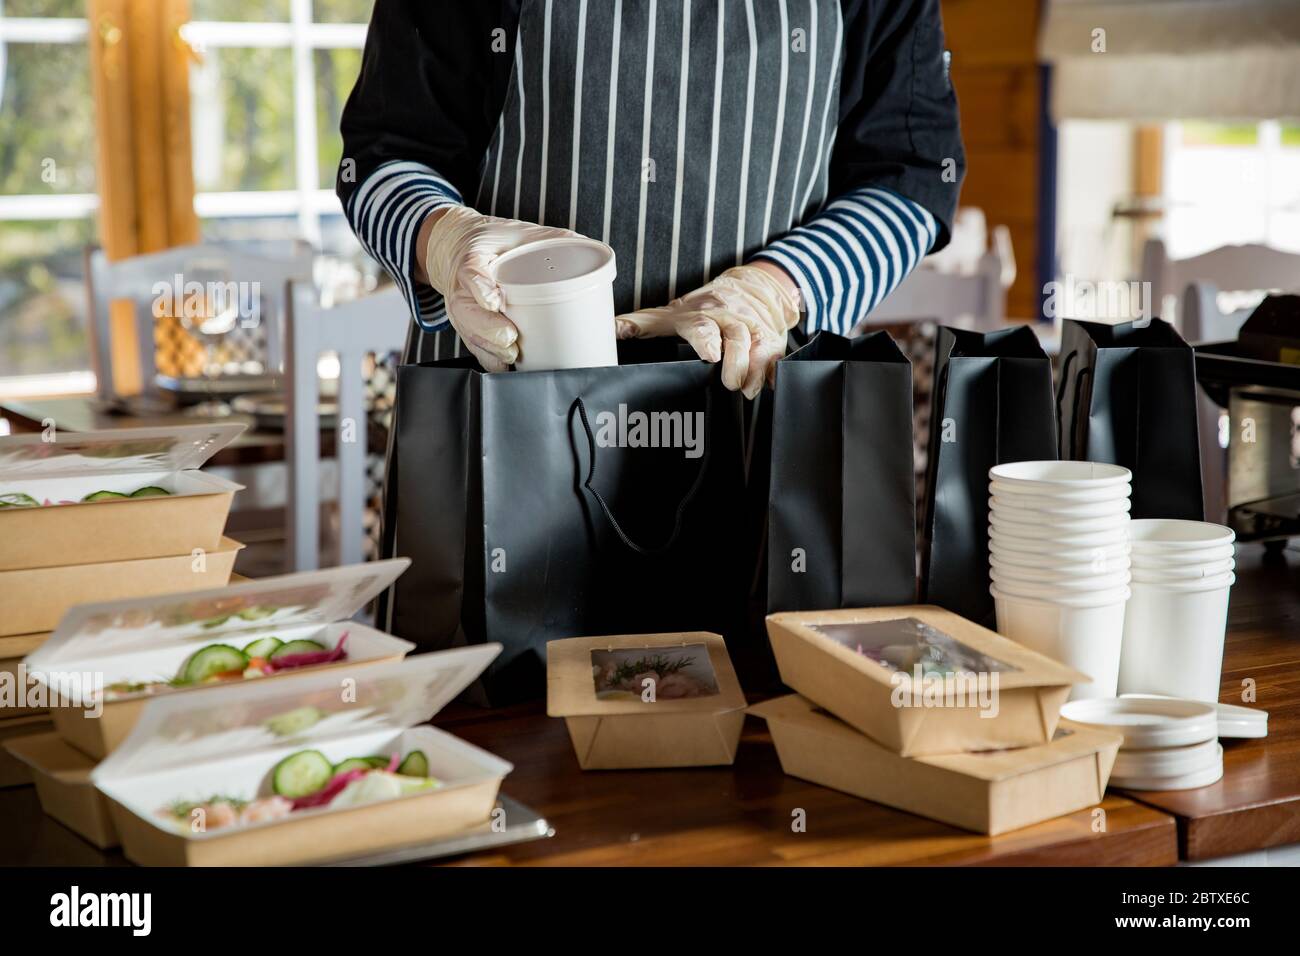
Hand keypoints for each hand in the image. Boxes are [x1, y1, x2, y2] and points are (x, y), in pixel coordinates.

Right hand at [422, 205, 579, 370]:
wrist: (458, 247)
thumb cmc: (494, 242)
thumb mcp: (519, 230)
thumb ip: (554, 238)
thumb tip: (592, 247)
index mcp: (473, 260)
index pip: (471, 273)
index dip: (481, 289)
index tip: (495, 301)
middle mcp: (464, 290)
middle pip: (468, 316)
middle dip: (490, 332)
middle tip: (512, 339)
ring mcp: (463, 312)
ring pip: (471, 337)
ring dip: (492, 352)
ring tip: (513, 356)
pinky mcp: (468, 329)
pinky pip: (476, 350)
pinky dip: (492, 361)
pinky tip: (508, 365)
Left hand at [614, 264, 800, 398]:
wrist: (750, 288)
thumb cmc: (703, 307)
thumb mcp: (672, 313)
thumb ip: (643, 323)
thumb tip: (612, 328)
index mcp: (702, 314)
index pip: (702, 325)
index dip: (706, 340)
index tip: (711, 354)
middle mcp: (730, 319)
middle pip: (737, 336)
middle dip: (736, 359)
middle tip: (730, 383)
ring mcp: (754, 329)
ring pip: (759, 346)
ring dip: (755, 370)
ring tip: (747, 390)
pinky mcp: (773, 340)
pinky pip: (777, 355)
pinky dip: (775, 371)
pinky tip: (772, 385)